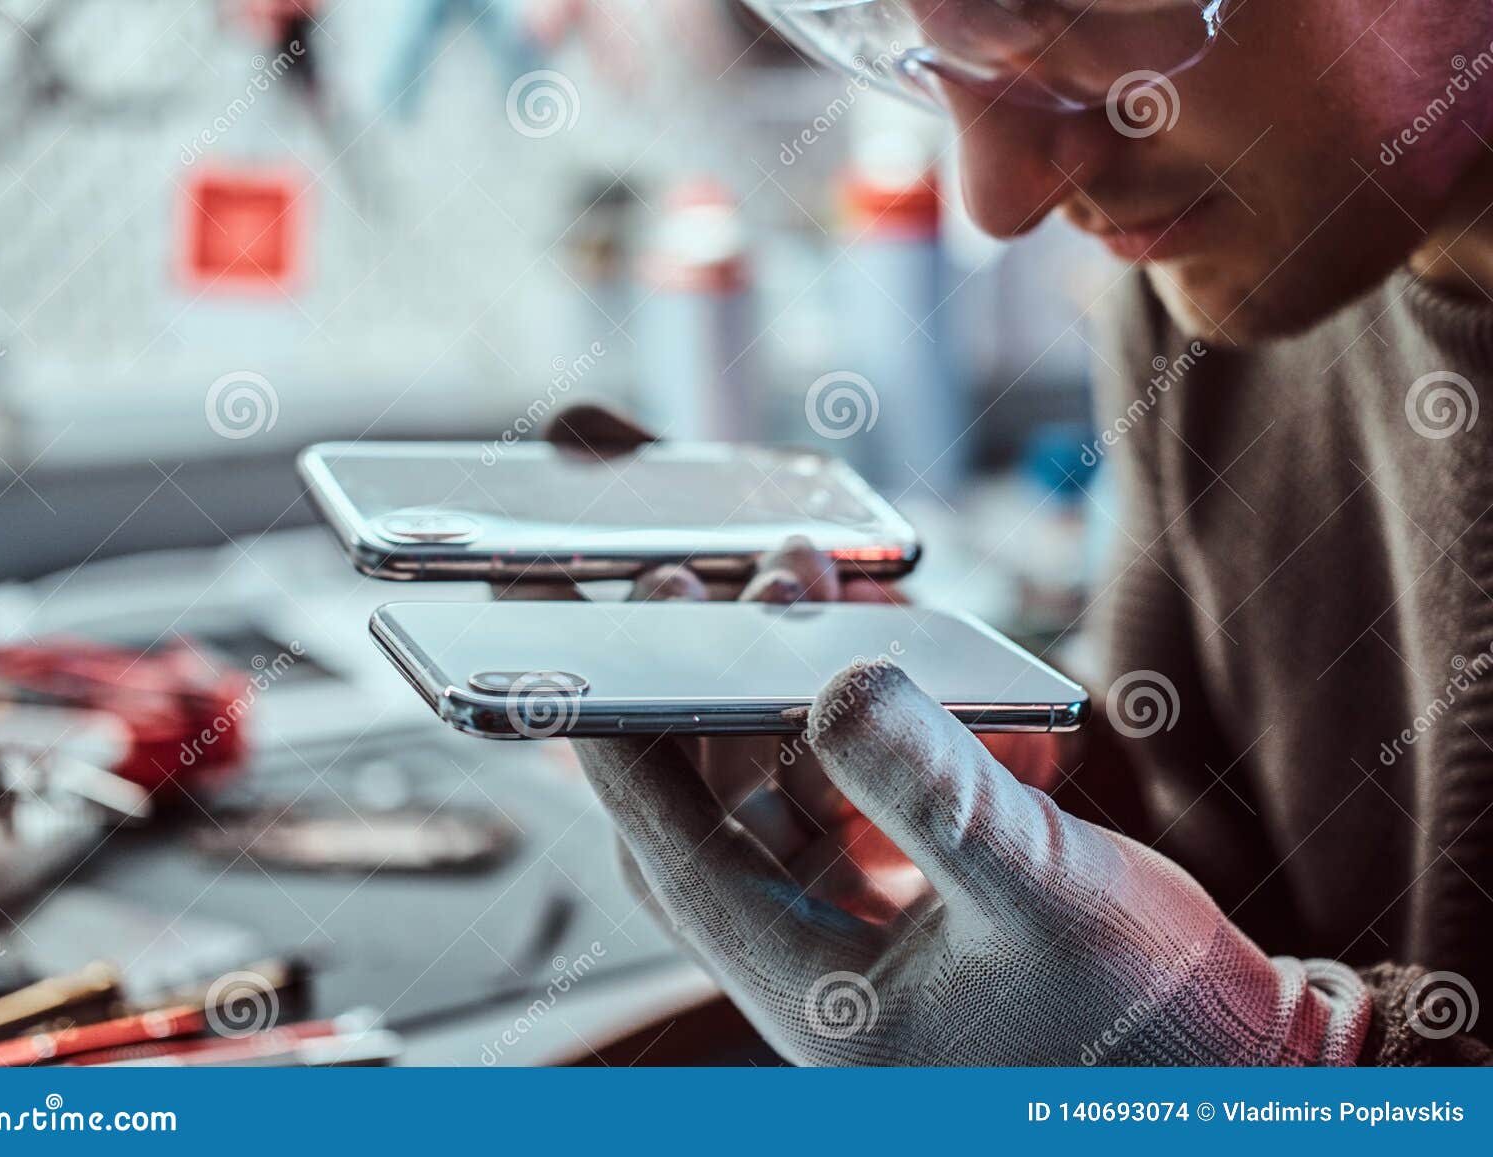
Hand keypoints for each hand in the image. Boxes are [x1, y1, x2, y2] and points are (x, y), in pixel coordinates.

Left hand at [572, 663, 1372, 1065]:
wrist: (1243, 1084)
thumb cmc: (1153, 1032)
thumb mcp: (1046, 895)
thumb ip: (937, 793)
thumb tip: (842, 686)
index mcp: (819, 996)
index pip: (676, 861)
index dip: (631, 752)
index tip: (611, 650)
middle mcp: (824, 968)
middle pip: (720, 816)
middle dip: (722, 696)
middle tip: (734, 593)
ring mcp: (869, 937)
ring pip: (791, 798)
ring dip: (805, 698)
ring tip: (830, 594)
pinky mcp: (919, 908)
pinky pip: (868, 803)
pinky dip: (885, 738)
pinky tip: (937, 682)